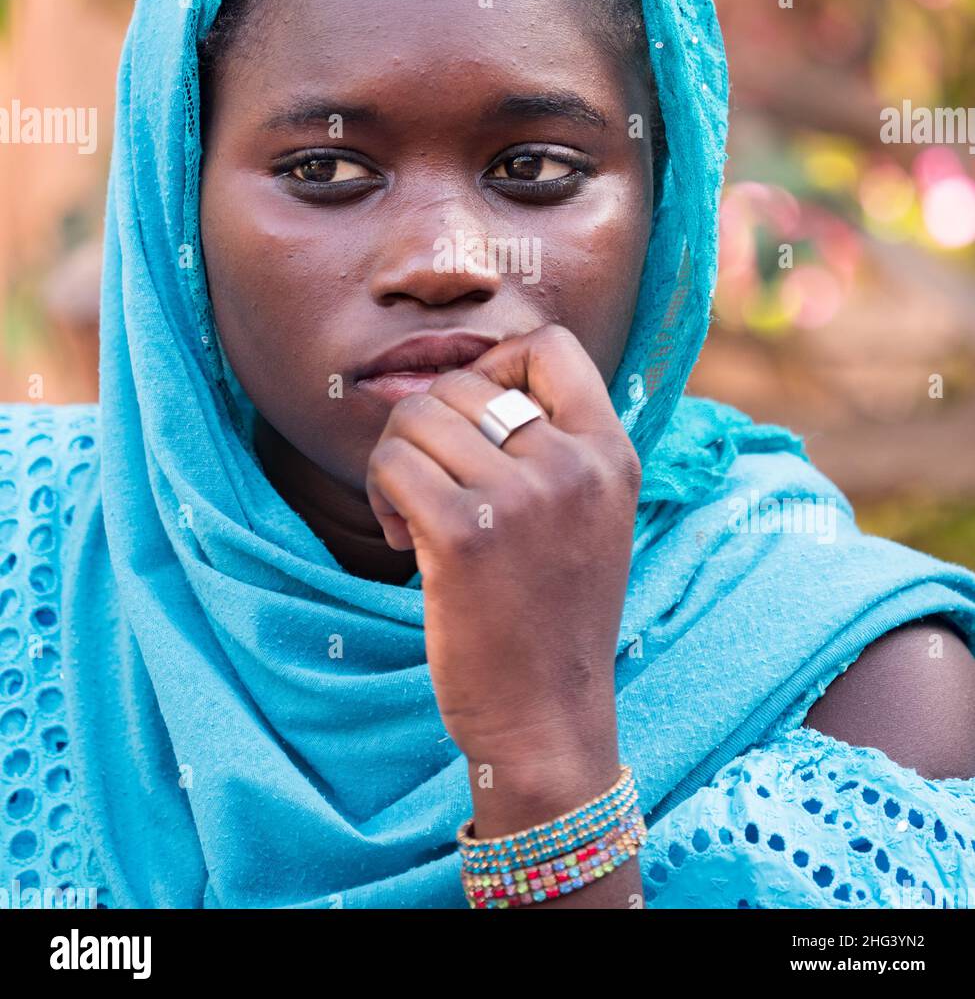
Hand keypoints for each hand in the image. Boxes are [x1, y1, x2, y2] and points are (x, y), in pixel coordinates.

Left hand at [364, 324, 642, 771]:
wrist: (547, 717)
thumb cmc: (554, 612)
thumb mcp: (590, 514)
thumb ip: (554, 443)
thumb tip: (467, 375)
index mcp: (611, 454)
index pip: (550, 346)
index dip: (496, 366)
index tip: (476, 421)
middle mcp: (574, 465)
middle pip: (461, 382)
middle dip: (428, 428)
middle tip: (433, 487)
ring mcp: (521, 497)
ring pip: (415, 416)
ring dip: (398, 462)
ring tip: (415, 514)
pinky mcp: (463, 534)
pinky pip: (391, 465)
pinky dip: (380, 496)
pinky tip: (403, 539)